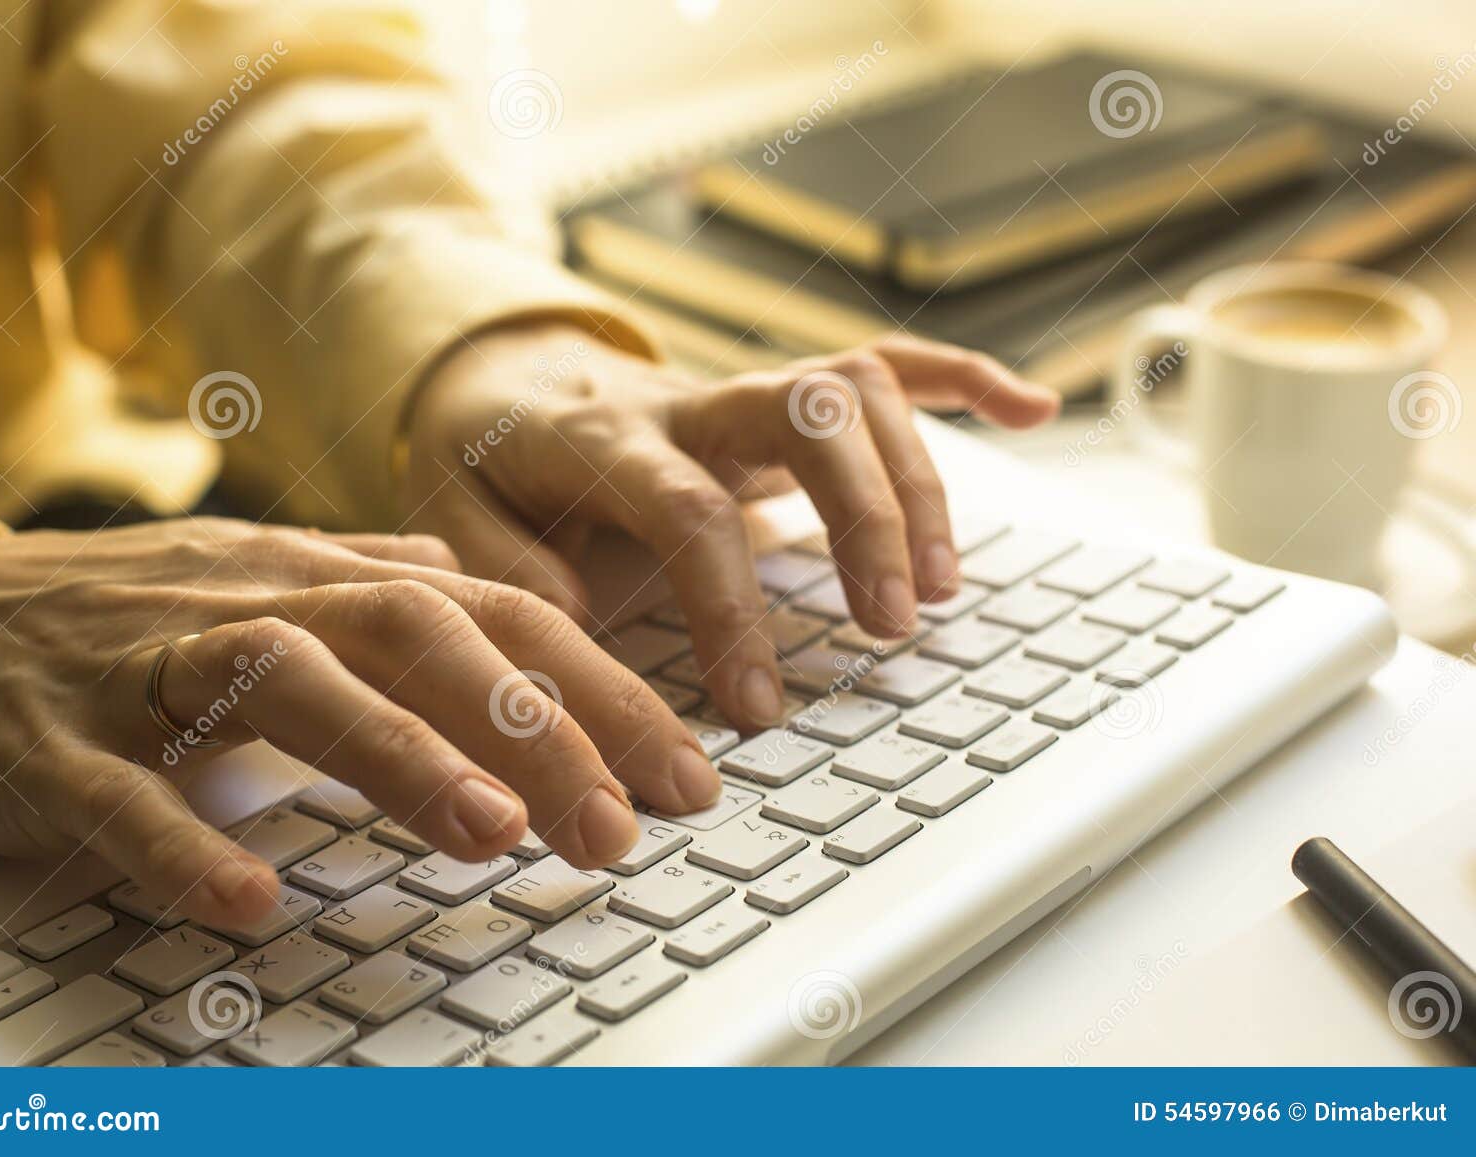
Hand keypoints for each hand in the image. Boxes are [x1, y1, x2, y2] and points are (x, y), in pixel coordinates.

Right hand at [0, 519, 720, 924]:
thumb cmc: (136, 620)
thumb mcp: (281, 596)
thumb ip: (394, 606)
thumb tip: (516, 624)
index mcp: (322, 577)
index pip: (495, 617)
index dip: (602, 691)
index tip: (686, 778)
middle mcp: (251, 601)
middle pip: (416, 634)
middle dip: (533, 727)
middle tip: (617, 826)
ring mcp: (144, 661)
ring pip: (281, 681)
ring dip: (396, 756)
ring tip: (491, 833)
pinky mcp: (40, 736)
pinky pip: (112, 787)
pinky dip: (181, 841)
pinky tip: (249, 901)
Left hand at [405, 327, 1058, 728]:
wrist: (498, 382)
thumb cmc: (486, 466)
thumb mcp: (454, 516)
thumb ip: (506, 564)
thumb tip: (580, 614)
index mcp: (601, 440)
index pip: (689, 509)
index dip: (732, 606)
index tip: (760, 703)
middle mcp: (684, 401)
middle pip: (805, 413)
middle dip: (865, 516)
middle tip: (892, 626)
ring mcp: (739, 391)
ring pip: (853, 387)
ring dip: (915, 478)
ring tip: (936, 590)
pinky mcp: (777, 395)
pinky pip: (878, 364)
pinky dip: (956, 379)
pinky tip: (1027, 406)